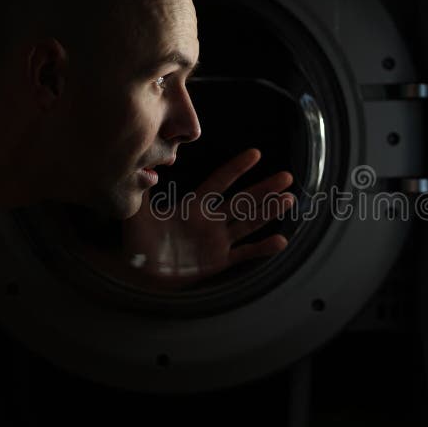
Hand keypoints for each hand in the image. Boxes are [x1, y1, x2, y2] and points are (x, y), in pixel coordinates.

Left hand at [119, 148, 294, 289]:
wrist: (140, 273)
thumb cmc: (138, 241)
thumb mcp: (138, 213)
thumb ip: (143, 191)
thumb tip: (144, 165)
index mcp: (195, 206)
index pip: (220, 182)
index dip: (237, 168)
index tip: (256, 154)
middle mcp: (211, 220)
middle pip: (243, 200)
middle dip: (264, 189)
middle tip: (286, 176)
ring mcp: (217, 240)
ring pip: (249, 222)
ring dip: (269, 211)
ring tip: (289, 199)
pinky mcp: (219, 261)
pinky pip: (245, 254)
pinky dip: (262, 249)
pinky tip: (280, 241)